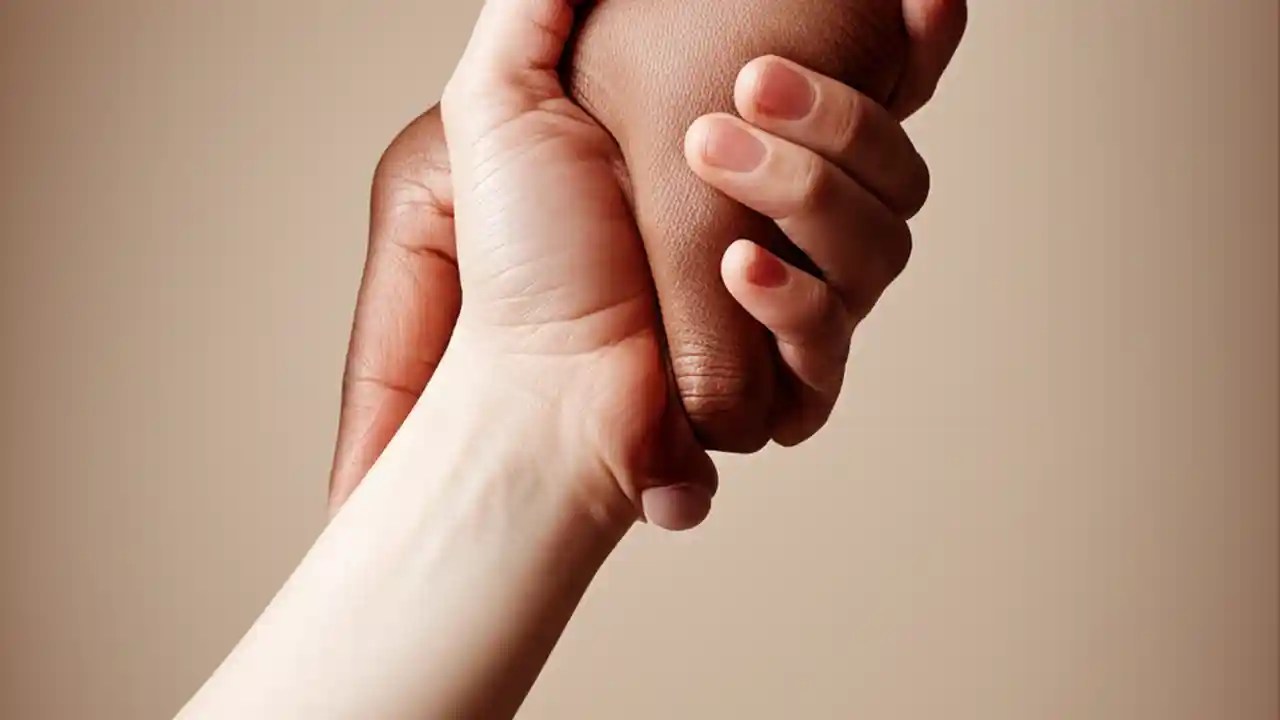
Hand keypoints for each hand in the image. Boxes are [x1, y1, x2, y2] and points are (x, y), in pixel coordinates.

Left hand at [329, 0, 967, 513]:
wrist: (524, 371)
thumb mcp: (507, 102)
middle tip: (752, 85)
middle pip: (896, 163)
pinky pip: (838, 333)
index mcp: (759, 154)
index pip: (876, 93)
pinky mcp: (792, 376)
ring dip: (807, 190)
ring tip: (711, 161)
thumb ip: (545, 11)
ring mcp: (800, 300)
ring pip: (882, 241)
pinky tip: (739, 267)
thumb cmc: (519, 250)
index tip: (919, 1)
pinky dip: (795, 296)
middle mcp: (792, 225)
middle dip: (839, 116)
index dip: (915, 49)